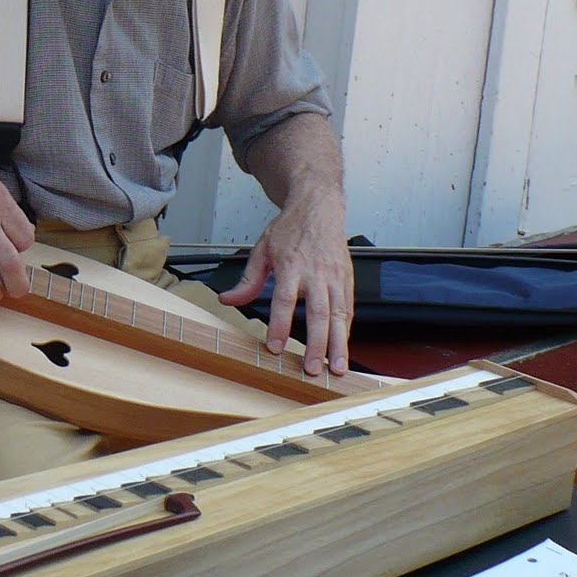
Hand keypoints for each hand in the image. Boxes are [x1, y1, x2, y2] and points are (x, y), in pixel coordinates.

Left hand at [217, 190, 352, 374]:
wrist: (319, 207)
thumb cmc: (291, 228)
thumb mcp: (262, 249)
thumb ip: (248, 279)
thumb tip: (228, 299)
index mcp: (291, 264)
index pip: (284, 299)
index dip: (280, 324)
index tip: (276, 347)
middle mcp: (316, 273)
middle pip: (317, 312)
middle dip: (315, 343)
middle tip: (310, 368)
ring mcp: (335, 277)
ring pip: (339, 314)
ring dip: (338, 344)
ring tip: (335, 369)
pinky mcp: (347, 279)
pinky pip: (348, 309)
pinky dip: (346, 331)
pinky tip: (342, 350)